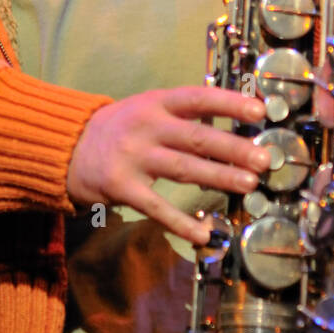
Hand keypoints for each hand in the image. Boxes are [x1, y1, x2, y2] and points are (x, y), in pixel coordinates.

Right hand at [66, 86, 269, 245]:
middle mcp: (147, 126)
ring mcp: (134, 156)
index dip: (229, 103)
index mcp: (156, 102)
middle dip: (233, 148)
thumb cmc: (121, 126)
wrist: (69, 146)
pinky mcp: (123, 187)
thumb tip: (232, 124)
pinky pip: (157, 207)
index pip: (197, 98)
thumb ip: (184, 114)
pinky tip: (204, 234)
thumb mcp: (148, 107)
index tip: (259, 111)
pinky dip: (181, 222)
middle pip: (196, 137)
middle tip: (264, 160)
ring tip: (249, 186)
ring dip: (219, 177)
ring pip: (183, 168)